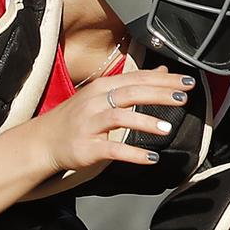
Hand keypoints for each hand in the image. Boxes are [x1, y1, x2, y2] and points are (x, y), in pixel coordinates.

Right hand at [31, 66, 191, 174]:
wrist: (42, 141)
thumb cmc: (76, 118)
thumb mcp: (102, 95)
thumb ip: (133, 84)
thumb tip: (162, 72)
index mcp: (102, 87)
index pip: (137, 79)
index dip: (163, 79)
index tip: (186, 81)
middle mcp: (95, 102)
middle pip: (130, 93)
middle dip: (159, 94)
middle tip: (183, 97)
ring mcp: (89, 124)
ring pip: (119, 117)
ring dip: (145, 121)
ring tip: (168, 128)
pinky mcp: (87, 147)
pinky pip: (112, 149)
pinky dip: (133, 153)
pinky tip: (151, 158)